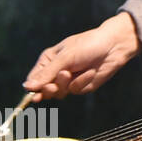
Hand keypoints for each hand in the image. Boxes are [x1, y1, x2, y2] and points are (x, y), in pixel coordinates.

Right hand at [23, 12, 141, 99]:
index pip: (34, 79)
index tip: (33, 95)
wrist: (114, 46)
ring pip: (58, 93)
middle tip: (52, 87)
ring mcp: (69, 80)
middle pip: (43, 90)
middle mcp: (56, 72)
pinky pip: (75, 90)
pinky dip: (81, 82)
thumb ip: (47, 73)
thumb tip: (27, 87)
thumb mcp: (65, 57)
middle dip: (47, 90)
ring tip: (68, 74)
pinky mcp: (81, 86)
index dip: (32, 88)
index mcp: (48, 61)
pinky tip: (90, 72)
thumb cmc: (88, 45)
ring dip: (63, 85)